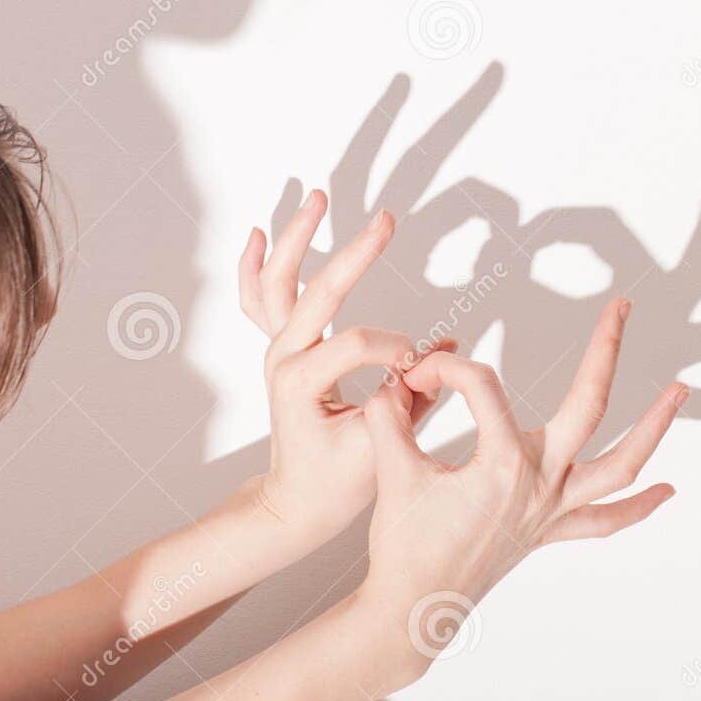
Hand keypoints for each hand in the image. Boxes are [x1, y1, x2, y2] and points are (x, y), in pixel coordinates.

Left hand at [238, 189, 454, 547]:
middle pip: (314, 292)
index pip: (356, 344)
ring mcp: (277, 351)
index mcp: (300, 384)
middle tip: (387, 220)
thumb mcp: (379, 448)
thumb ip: (411, 397)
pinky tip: (259, 234)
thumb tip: (444, 350)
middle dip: (353, 254)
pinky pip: (259, 300)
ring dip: (294, 238)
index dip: (396, 350)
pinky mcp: (282, 350)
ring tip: (316, 198)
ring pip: (277, 283)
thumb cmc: (336, 483)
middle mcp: (282, 360)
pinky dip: (256, 266)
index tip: (420, 368)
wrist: (296, 502)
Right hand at [358, 296, 686, 659]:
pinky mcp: (549, 532)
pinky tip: (669, 490)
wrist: (414, 607)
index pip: (481, 387)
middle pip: (588, 405)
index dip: (444, 370)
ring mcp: (552, 510)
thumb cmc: (403, 544)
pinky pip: (606, 520)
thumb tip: (396, 374)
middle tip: (621, 307)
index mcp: (502, 463)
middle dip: (606, 350)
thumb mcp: (391, 470)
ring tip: (682, 391)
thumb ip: (390, 414)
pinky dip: (639, 506)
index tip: (414, 377)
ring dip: (654, 428)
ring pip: (621, 466)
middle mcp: (540, 483)